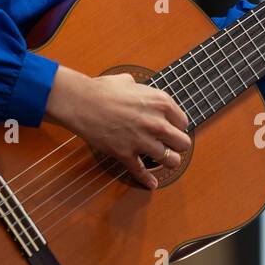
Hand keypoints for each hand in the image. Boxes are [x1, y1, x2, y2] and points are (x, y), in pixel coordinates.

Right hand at [44, 66, 189, 189]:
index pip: (183, 122)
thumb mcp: (128, 81)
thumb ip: (140, 88)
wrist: (81, 102)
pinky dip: (148, 180)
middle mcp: (156, 123)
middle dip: (177, 145)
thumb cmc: (102, 90)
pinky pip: (142, 172)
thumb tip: (139, 90)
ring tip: (166, 160)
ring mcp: (142, 140)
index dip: (176, 126)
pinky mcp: (126, 154)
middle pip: (183, 143)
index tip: (171, 129)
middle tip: (171, 145)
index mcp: (160, 102)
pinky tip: (152, 183)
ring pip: (170, 160)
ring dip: (168, 162)